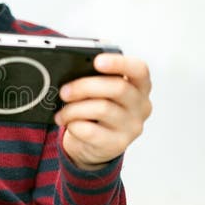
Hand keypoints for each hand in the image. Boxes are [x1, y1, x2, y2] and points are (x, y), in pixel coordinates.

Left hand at [54, 54, 151, 170]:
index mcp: (140, 85)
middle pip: (118, 88)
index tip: (97, 61)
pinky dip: (74, 125)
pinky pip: (91, 130)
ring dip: (74, 109)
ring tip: (63, 112)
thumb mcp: (101, 91)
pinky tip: (70, 124)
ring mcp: (132, 127)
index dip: (119, 62)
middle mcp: (141, 105)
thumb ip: (95, 76)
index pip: (139, 69)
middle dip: (85, 86)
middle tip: (65, 91)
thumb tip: (73, 67)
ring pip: (101, 109)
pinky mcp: (118, 144)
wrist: (95, 144)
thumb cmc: (98, 110)